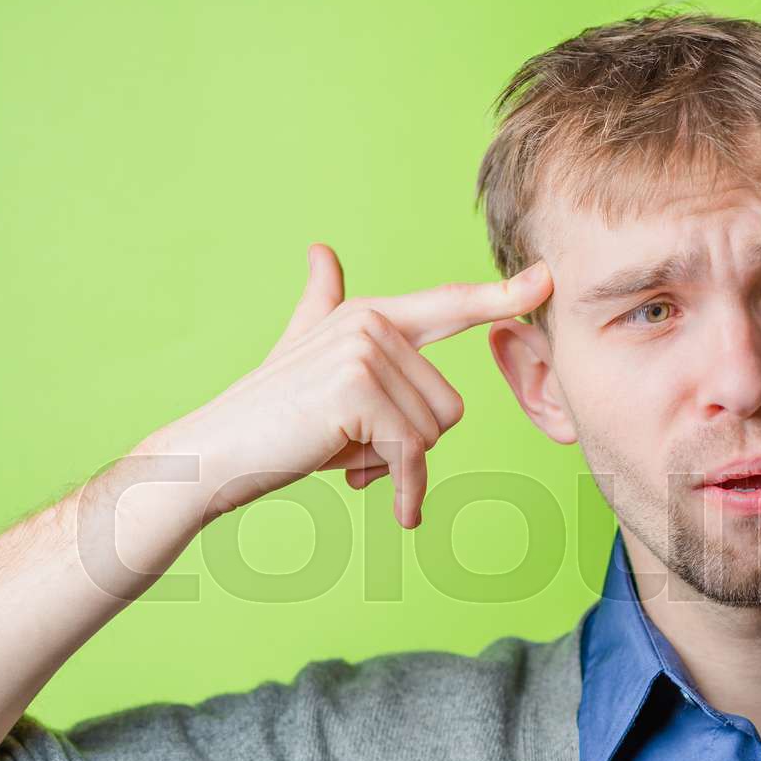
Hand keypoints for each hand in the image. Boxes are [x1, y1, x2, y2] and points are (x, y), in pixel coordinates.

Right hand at [149, 243, 551, 528]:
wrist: (213, 455)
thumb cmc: (272, 416)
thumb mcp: (304, 353)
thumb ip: (322, 304)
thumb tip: (320, 251)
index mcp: (371, 314)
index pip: (450, 304)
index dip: (502, 295)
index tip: (547, 279)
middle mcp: (371, 323)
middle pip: (448, 405)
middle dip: (407, 442)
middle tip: (348, 442)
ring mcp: (365, 354)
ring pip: (432, 433)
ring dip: (392, 462)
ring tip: (338, 451)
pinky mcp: (360, 394)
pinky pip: (414, 455)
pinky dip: (406, 490)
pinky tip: (394, 509)